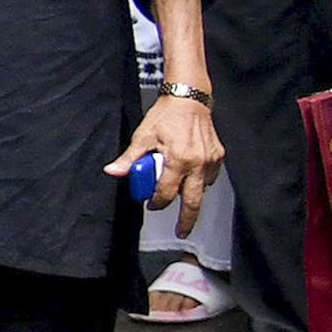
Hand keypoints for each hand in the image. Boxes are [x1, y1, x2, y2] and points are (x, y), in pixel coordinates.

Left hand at [115, 92, 223, 232]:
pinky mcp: (218, 156)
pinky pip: (209, 176)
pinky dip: (199, 181)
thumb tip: (113, 172)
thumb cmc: (165, 116)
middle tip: (181, 231)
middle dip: (187, 219)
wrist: (189, 99)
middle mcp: (198, 163)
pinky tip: (188, 178)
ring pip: (202, 188)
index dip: (157, 202)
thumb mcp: (142, 136)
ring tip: (178, 195)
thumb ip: (129, 158)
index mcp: (179, 160)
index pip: (167, 192)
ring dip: (190, 195)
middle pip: (193, 200)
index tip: (152, 205)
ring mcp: (211, 160)